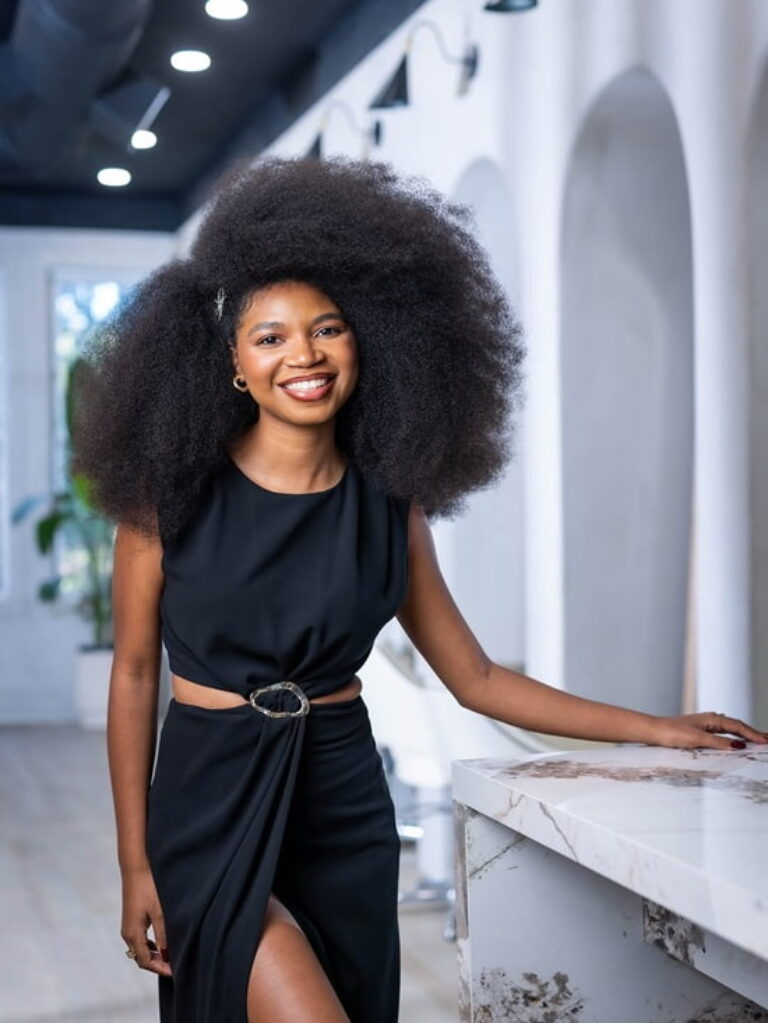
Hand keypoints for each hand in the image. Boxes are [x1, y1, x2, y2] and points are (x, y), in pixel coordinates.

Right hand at [120, 864, 171, 975]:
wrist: (135, 867)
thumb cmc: (148, 887)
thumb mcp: (159, 912)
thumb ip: (163, 935)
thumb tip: (167, 954)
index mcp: (133, 934)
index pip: (145, 961)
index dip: (160, 968)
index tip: (175, 972)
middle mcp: (127, 933)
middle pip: (141, 957)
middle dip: (157, 964)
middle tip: (174, 966)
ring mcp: (128, 926)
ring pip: (141, 949)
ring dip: (154, 955)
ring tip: (171, 956)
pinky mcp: (132, 919)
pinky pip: (140, 939)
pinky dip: (151, 945)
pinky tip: (162, 942)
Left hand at [647, 712, 767, 750]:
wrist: (654, 730)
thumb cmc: (672, 733)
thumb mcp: (697, 739)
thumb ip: (718, 743)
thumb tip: (738, 745)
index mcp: (712, 719)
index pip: (738, 727)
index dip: (753, 734)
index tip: (766, 741)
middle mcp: (710, 719)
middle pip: (737, 726)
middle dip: (753, 733)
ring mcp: (706, 724)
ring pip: (731, 729)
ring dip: (745, 734)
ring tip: (758, 739)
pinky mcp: (700, 731)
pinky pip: (722, 732)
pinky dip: (733, 736)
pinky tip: (737, 739)